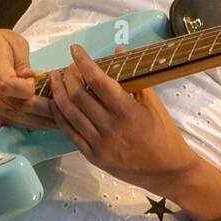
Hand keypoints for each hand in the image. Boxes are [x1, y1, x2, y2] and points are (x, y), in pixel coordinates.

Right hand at [0, 28, 58, 130]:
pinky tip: (41, 123)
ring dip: (36, 122)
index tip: (39, 84)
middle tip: (63, 112)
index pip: (7, 84)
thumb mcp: (14, 42)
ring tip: (57, 122)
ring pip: (11, 116)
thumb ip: (24, 61)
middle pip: (14, 105)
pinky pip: (5, 120)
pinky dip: (24, 122)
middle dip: (41, 111)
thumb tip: (34, 79)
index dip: (26, 90)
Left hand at [48, 43, 198, 196]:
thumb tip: (118, 50)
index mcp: (127, 111)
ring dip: (58, 93)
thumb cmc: (164, 133)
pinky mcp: (92, 156)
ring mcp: (99, 144)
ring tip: (54, 79)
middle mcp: (110, 127)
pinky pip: (70, 133)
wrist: (167, 171)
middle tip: (66, 66)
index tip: (75, 49)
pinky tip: (56, 103)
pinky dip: (60, 115)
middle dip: (68, 76)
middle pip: (78, 95)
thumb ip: (133, 78)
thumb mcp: (153, 103)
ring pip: (69, 114)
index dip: (83, 62)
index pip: (97, 80)